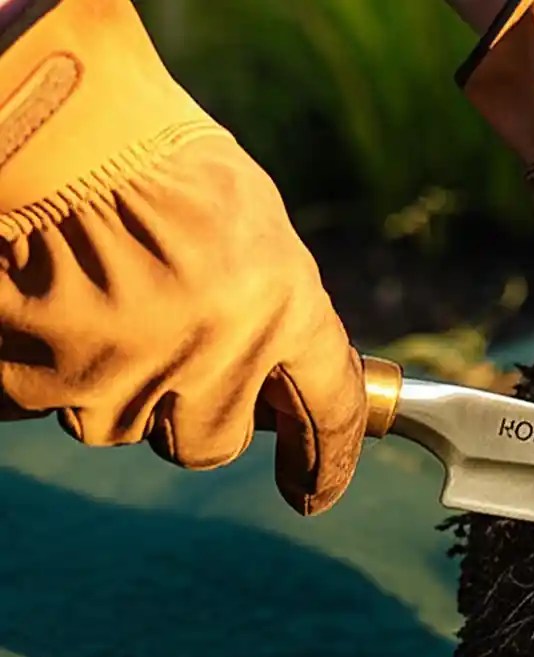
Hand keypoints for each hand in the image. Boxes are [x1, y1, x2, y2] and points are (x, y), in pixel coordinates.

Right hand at [0, 0, 365, 514]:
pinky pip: (51, 405)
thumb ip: (278, 310)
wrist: (65, 129)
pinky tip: (54, 310)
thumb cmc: (164, 161)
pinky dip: (50, 371)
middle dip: (196, 412)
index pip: (329, 413)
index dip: (326, 462)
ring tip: (103, 305)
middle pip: (211, 443)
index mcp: (285, 310)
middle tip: (170, 355)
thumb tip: (282, 371)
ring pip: (124, 425)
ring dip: (119, 385)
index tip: (314, 491)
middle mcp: (215, 355)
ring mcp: (124, 374)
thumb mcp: (258, 228)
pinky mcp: (43, 379)